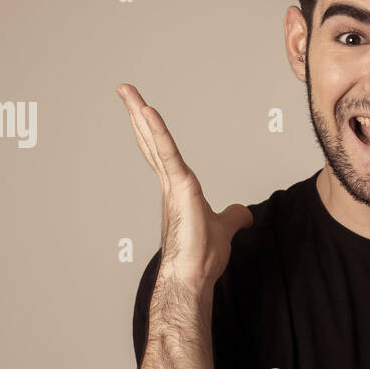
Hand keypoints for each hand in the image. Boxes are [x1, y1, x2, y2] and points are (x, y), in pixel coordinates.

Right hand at [117, 83, 251, 288]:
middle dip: (138, 114)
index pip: (163, 153)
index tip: (142, 111)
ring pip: (154, 143)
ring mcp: (172, 187)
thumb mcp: (224, 228)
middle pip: (151, 141)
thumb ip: (233, 217)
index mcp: (178, 190)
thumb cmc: (202, 259)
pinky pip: (168, 155)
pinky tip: (149, 112)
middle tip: (125, 90)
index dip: (152, 132)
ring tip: (127, 91)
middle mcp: (169, 185)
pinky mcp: (180, 189)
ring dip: (141, 114)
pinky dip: (159, 133)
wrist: (192, 278)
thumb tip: (244, 214)